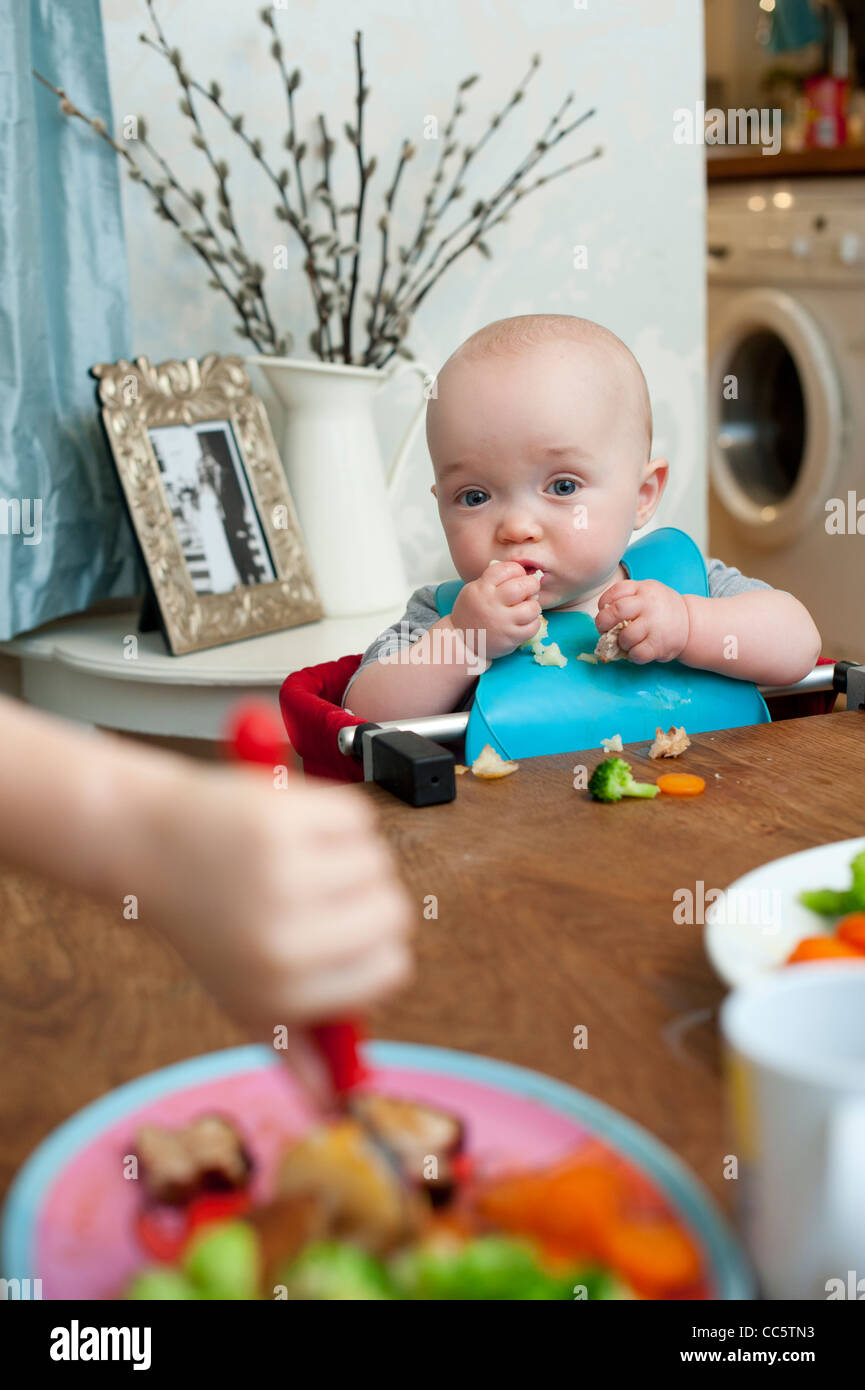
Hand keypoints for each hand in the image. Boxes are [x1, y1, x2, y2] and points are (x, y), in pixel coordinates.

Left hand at [141, 763, 414, 1091]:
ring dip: (352, 855)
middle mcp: (283, 939)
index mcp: (279, 990)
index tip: (348, 932)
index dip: (374, 948)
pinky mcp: (282, 819)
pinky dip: (335, 818)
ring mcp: (284, 875)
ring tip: (299, 859)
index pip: (389, 969)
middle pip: (394, 912)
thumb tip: (335, 1101)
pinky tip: (294, 827)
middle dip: (371, 898)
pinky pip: (357, 817)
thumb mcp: (242, 995)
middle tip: (327, 890)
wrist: (145, 844)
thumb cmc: (204, 922)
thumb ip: (295, 1047)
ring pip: (377, 860)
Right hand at [451, 561, 542, 659]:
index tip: (519, 575)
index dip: (517, 570)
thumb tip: (519, 573)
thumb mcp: (473, 591)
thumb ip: (492, 580)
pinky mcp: (510, 637)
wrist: (461, 641)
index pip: (505, 569)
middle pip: (522, 587)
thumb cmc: (470, 614)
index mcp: (481, 588)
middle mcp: (491, 604)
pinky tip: (527, 621)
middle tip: (531, 588)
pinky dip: (534, 622)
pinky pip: (533, 627)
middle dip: (532, 584)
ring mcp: (502, 622)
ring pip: (531, 608)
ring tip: (529, 607)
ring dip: (534, 605)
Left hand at [595, 578, 689, 664]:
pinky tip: (637, 651)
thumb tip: (602, 614)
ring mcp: (655, 624)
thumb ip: (626, 598)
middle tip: (604, 630)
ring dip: (621, 642)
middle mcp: (649, 604)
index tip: (604, 612)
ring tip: (627, 642)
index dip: (604, 604)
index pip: (615, 592)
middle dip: (603, 623)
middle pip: (616, 612)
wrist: (690, 622)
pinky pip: (637, 653)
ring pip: (625, 637)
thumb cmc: (660, 608)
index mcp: (643, 588)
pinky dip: (633, 655)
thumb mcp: (647, 592)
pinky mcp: (659, 644)